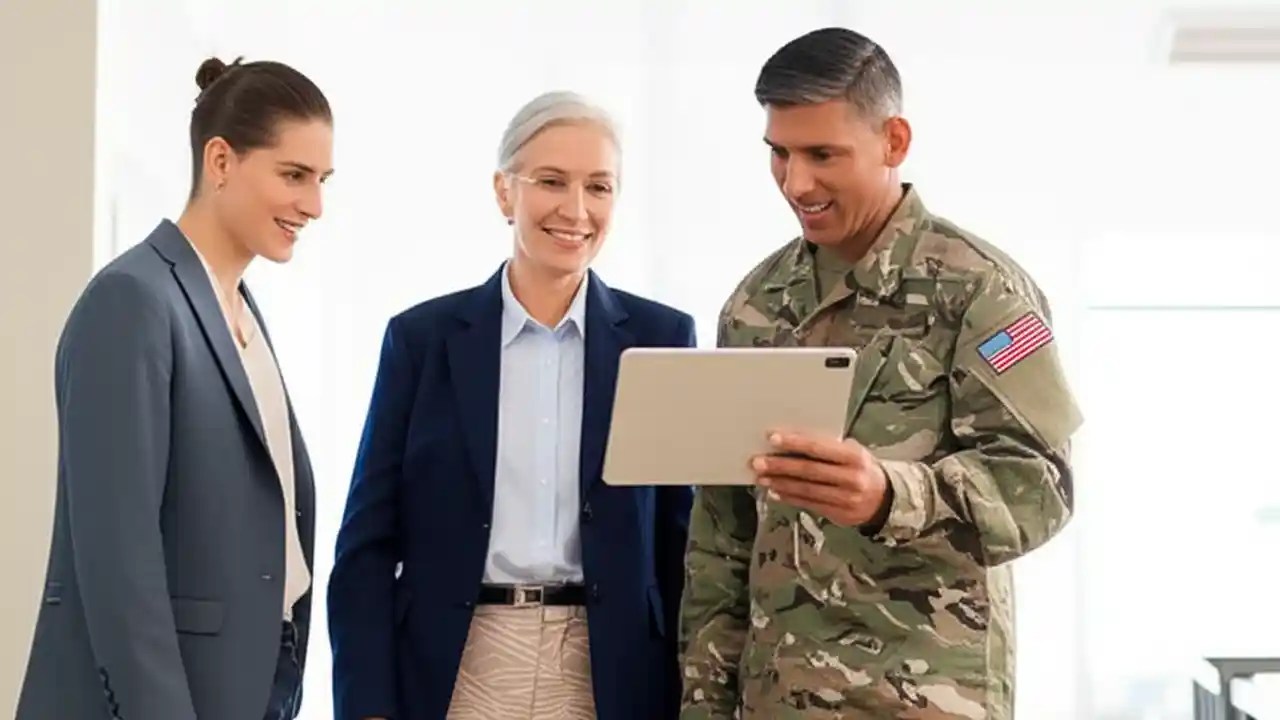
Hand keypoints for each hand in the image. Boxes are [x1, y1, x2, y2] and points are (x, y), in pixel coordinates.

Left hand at [751, 431, 889, 526]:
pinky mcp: (839, 514)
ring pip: (806, 489)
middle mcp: (851, 477)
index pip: (819, 448)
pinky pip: (809, 504)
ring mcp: (845, 498)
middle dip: (780, 466)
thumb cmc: (860, 468)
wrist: (884, 498)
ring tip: (761, 477)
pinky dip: (789, 497)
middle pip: (809, 470)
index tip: (772, 438)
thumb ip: (827, 448)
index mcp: (853, 456)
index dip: (794, 443)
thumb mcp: (852, 452)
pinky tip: (775, 492)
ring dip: (780, 483)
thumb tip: (791, 442)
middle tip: (757, 461)